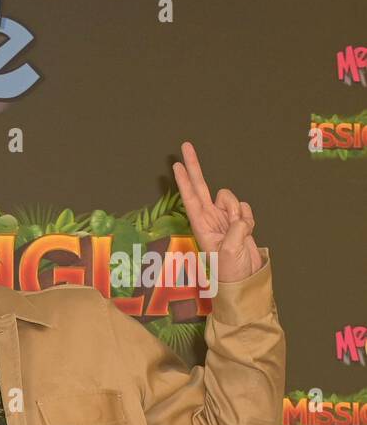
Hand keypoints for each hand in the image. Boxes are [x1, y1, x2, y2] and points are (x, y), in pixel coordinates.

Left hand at [172, 140, 262, 283]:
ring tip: (238, 232)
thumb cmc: (231, 271)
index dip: (184, 180)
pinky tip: (246, 232)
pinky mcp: (238, 220)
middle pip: (201, 186)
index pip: (191, 197)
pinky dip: (249, 219)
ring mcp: (224, 218)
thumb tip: (238, 215)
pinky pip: (246, 208)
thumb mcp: (229, 251)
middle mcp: (209, 218)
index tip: (176, 164)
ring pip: (231, 198)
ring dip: (239, 213)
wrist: (246, 278)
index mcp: (201, 225)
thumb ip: (235, 228)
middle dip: (194, 166)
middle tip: (185, 145)